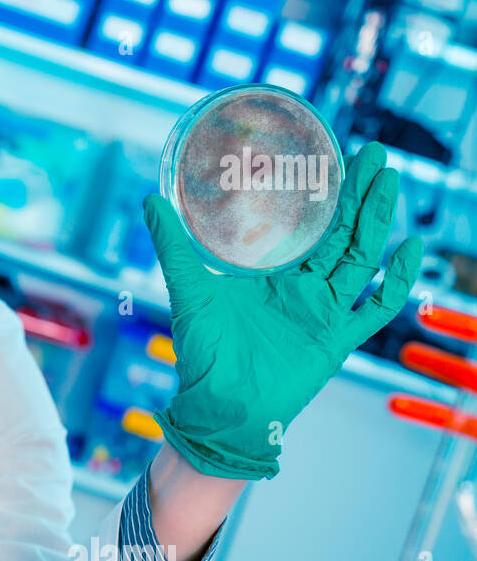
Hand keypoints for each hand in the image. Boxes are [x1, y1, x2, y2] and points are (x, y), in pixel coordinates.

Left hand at [141, 141, 422, 479]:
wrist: (220, 405)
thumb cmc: (203, 351)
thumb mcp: (188, 289)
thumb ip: (172, 245)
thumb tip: (149, 199)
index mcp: (270, 274)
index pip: (303, 226)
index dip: (320, 195)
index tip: (329, 156)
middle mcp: (301, 289)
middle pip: (339, 234)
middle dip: (357, 196)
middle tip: (372, 156)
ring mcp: (322, 312)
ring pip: (359, 259)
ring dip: (375, 222)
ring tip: (388, 182)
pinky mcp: (337, 340)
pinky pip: (375, 309)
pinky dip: (394, 282)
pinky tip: (410, 250)